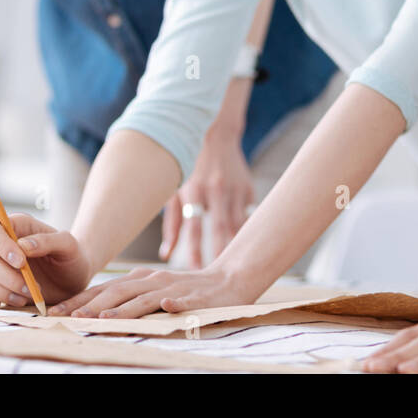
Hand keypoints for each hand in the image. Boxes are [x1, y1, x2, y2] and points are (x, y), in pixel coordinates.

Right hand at [0, 212, 92, 308]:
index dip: (1, 245)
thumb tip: (23, 246)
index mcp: (15, 227)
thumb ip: (49, 240)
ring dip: (0, 292)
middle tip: (32, 288)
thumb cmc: (71, 257)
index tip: (21, 262)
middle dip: (8, 277)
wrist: (72, 278)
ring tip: (25, 298)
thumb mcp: (69, 245)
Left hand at [48, 264, 257, 317]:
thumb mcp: (150, 292)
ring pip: (143, 299)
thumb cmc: (183, 291)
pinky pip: (182, 301)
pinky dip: (173, 305)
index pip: (102, 289)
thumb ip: (126, 299)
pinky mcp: (194, 297)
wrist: (226, 281)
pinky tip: (166, 309)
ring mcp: (172, 288)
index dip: (79, 300)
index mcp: (138, 279)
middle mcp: (151, 280)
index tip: (54, 312)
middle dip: (91, 304)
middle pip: (116, 292)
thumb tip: (92, 312)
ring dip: (123, 309)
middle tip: (69, 318)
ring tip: (103, 318)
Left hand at [158, 126, 254, 267]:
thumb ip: (171, 223)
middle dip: (221, 254)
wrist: (214, 135)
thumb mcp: (174, 190)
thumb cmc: (187, 167)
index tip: (195, 273)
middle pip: (221, 228)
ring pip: (239, 224)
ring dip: (239, 247)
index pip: (195, 227)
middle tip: (222, 282)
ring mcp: (235, 189)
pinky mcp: (249, 189)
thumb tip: (165, 255)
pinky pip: (249, 215)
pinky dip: (250, 232)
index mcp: (193, 190)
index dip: (195, 251)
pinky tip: (252, 249)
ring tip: (239, 270)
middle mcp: (215, 189)